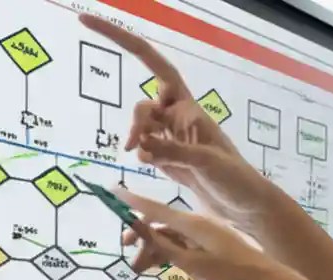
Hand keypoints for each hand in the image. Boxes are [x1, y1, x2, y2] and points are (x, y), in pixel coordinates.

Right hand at [78, 14, 268, 221]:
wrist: (245, 205)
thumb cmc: (235, 177)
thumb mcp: (206, 162)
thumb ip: (173, 151)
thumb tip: (143, 144)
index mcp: (188, 107)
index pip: (154, 65)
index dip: (123, 41)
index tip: (87, 21)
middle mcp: (178, 116)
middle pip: (143, 106)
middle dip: (137, 123)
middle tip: (136, 145)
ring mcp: (172, 137)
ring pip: (142, 128)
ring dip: (139, 140)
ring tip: (147, 159)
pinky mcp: (168, 156)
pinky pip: (145, 148)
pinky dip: (143, 155)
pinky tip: (153, 166)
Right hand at [114, 188, 285, 279]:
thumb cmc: (232, 273)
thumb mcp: (193, 263)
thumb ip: (164, 246)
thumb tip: (138, 227)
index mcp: (192, 224)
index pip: (155, 209)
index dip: (131, 201)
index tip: (111, 191)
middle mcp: (196, 224)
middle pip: (160, 226)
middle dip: (141, 239)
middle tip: (127, 253)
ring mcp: (205, 234)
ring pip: (171, 238)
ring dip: (155, 250)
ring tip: (140, 268)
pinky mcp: (211, 244)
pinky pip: (184, 244)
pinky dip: (170, 253)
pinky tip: (159, 264)